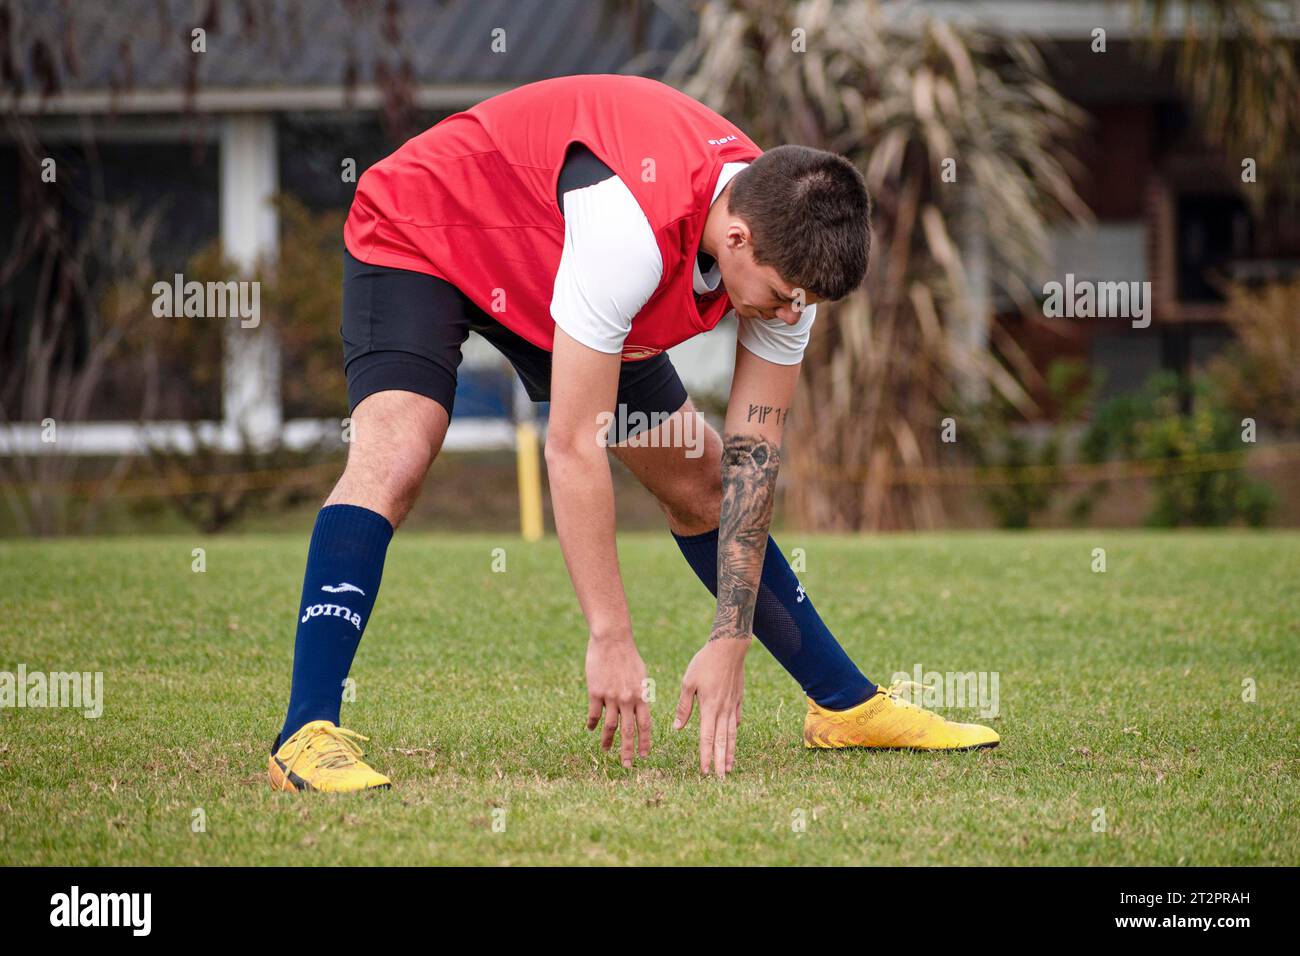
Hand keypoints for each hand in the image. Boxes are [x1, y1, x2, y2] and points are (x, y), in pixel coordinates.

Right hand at [585, 634, 651, 767]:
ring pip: (610, 726)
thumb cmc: (628, 655)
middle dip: (628, 751)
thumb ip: (640, 693)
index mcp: (641, 695)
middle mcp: (627, 699)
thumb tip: (639, 708)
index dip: (644, 742)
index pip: (645, 725)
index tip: (644, 756)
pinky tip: (590, 729)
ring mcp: (611, 697)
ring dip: (608, 740)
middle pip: (628, 732)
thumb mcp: (641, 675)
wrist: (612, 639)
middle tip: (627, 766)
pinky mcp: (595, 692)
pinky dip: (592, 723)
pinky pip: (593, 714)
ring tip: (606, 750)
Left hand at [674, 637, 749, 777]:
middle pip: (721, 741)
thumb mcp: (688, 683)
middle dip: (719, 761)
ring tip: (729, 767)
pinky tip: (733, 739)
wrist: (729, 647)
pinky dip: (734, 732)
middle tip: (720, 779)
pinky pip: (736, 720)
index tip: (704, 772)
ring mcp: (733, 705)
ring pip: (732, 734)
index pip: (706, 738)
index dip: (705, 756)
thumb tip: (678, 727)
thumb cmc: (705, 662)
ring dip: (730, 752)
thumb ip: (684, 707)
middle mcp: (723, 710)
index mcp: (709, 708)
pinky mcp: (738, 699)